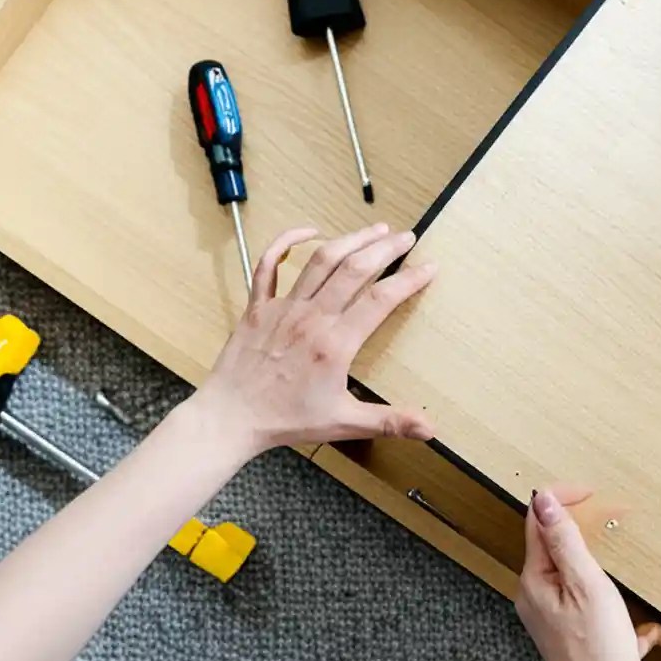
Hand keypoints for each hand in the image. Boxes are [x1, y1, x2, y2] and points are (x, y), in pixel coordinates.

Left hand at [195, 223, 436, 455]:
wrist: (231, 416)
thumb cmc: (286, 420)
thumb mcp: (344, 423)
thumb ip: (389, 421)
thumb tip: (430, 430)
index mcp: (335, 344)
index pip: (381, 300)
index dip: (409, 280)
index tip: (429, 268)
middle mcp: (312, 318)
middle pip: (355, 269)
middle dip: (385, 248)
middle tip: (407, 237)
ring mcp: (284, 308)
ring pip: (321, 260)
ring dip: (351, 239)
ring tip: (375, 229)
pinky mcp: (259, 306)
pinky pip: (270, 265)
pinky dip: (286, 242)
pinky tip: (309, 231)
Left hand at [516, 489, 660, 660]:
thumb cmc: (600, 650)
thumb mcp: (587, 584)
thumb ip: (565, 541)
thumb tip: (544, 500)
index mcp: (535, 580)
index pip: (538, 522)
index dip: (561, 499)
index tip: (589, 492)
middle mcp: (534, 596)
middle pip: (553, 547)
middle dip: (583, 532)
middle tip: (610, 523)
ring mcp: (549, 615)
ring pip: (571, 574)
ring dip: (598, 567)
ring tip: (622, 573)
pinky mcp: (566, 632)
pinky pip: (586, 603)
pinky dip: (608, 602)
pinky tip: (636, 622)